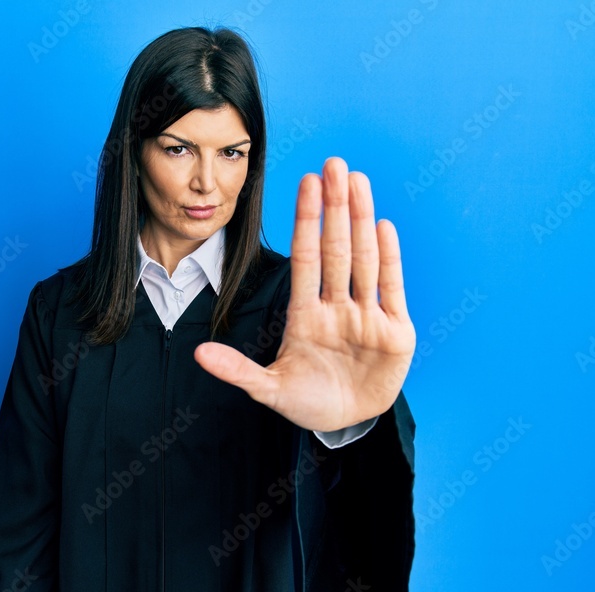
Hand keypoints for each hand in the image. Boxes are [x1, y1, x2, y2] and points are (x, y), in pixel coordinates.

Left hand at [194, 157, 415, 430]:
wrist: (347, 425)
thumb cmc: (307, 402)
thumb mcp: (269, 390)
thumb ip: (238, 371)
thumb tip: (198, 354)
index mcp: (306, 316)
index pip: (306, 260)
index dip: (306, 222)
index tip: (305, 183)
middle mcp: (338, 308)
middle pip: (336, 249)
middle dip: (334, 207)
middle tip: (333, 164)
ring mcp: (368, 318)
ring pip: (364, 260)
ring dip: (361, 220)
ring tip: (358, 181)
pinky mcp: (396, 334)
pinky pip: (392, 290)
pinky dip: (390, 260)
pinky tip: (383, 226)